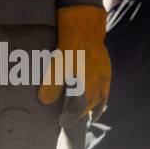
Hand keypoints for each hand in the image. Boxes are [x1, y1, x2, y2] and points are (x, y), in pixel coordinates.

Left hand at [40, 5, 111, 123]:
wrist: (85, 25)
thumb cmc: (69, 45)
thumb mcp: (56, 63)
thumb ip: (51, 84)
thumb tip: (44, 101)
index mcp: (84, 84)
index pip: (76, 109)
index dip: (68, 117)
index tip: (60, 123)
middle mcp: (95, 84)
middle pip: (87, 106)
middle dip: (77, 114)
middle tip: (68, 121)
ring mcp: (102, 78)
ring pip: (98, 100)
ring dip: (90, 109)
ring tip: (84, 117)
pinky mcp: (105, 71)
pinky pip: (105, 91)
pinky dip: (101, 101)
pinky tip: (98, 106)